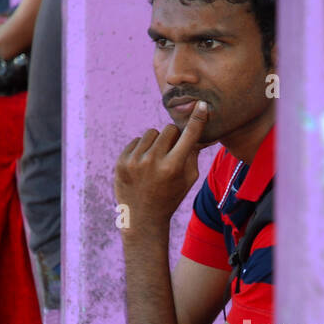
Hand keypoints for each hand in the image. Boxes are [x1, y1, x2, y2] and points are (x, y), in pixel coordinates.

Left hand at [114, 101, 207, 236]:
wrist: (142, 218)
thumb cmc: (170, 197)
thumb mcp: (188, 179)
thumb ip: (193, 154)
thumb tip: (197, 128)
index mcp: (173, 167)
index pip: (189, 135)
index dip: (197, 119)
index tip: (202, 106)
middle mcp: (153, 162)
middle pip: (169, 130)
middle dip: (173, 138)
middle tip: (172, 153)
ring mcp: (135, 161)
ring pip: (152, 133)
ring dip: (157, 142)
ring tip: (155, 161)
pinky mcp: (121, 161)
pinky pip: (137, 141)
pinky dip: (142, 149)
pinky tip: (143, 166)